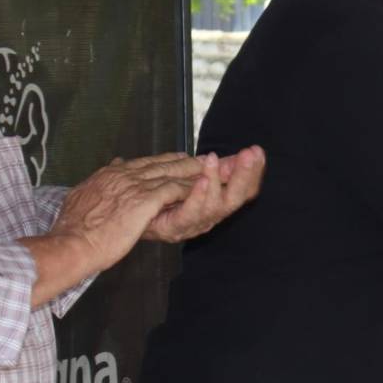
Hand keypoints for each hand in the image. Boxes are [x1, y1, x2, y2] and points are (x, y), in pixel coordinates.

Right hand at [51, 152, 208, 273]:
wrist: (72, 242)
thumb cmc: (73, 229)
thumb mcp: (82, 197)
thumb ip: (98, 183)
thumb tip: (110, 168)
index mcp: (110, 174)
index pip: (142, 163)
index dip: (163, 160)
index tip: (178, 158)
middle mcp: (124, 175)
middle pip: (160, 163)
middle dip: (183, 161)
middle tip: (201, 158)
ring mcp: (135, 186)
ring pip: (171, 173)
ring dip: (192, 172)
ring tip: (210, 170)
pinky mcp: (144, 200)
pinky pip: (174, 190)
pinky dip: (189, 187)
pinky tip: (203, 188)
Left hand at [142, 147, 265, 243]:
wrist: (125, 219)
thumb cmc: (157, 198)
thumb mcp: (189, 177)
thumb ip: (212, 170)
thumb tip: (235, 156)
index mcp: (214, 205)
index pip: (243, 191)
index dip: (252, 172)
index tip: (257, 153)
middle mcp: (209, 217)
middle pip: (235, 199)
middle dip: (244, 175)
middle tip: (249, 155)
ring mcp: (193, 225)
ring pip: (216, 206)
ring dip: (218, 181)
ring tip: (215, 161)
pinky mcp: (175, 229)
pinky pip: (192, 213)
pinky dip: (199, 196)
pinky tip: (201, 179)